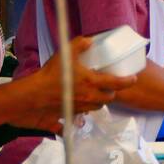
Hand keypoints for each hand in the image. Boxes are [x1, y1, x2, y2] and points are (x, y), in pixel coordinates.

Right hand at [19, 35, 135, 128]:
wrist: (30, 97)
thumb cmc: (50, 75)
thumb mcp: (65, 54)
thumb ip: (79, 45)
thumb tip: (90, 40)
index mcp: (91, 83)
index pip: (116, 84)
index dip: (126, 82)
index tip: (133, 79)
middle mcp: (89, 99)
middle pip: (107, 99)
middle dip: (109, 93)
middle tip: (107, 87)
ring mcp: (79, 111)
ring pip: (95, 108)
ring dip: (96, 102)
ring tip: (91, 96)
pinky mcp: (66, 120)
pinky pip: (75, 123)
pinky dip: (76, 120)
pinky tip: (73, 117)